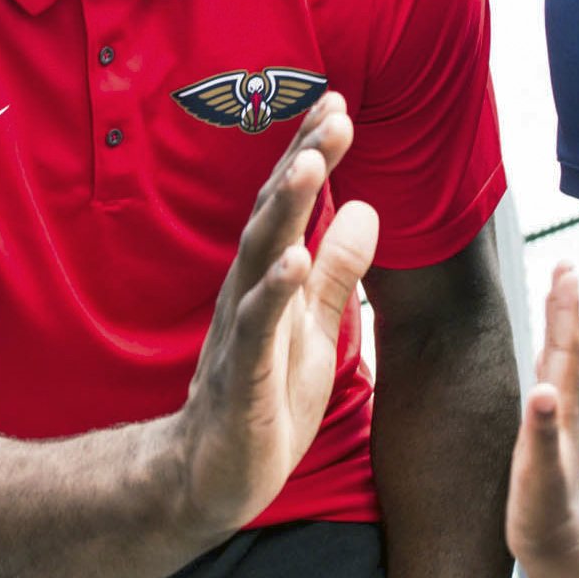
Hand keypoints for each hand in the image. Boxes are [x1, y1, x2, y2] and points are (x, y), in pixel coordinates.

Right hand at [173, 96, 381, 533]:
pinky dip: (275, 290)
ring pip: (261, 256)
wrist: (211, 474)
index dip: (313, 154)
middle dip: (303, 160)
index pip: (292, 205)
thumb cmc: (263, 401)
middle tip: (330, 111)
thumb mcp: (315, 329)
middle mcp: (250, 292)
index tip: (337, 103)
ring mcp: (242, 331)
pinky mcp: (243, 374)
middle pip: (275, 213)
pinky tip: (294, 258)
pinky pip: (257, 326)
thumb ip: (337, 271)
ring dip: (287, 209)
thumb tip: (368, 210)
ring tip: (312, 164)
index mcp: (270, 279)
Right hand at [507, 264, 578, 577]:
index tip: (564, 265)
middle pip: (564, 344)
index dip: (561, 306)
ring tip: (556, 298)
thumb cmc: (545, 513)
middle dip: (562, 304)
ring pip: (559, 361)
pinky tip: (543, 362)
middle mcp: (562, 407)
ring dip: (558, 327)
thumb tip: (542, 393)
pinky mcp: (548, 436)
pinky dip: (548, 361)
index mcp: (559, 407)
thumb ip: (541, 434)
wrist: (559, 548)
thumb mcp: (539, 474)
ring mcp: (557, 421)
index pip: (562, 345)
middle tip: (563, 264)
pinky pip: (549, 384)